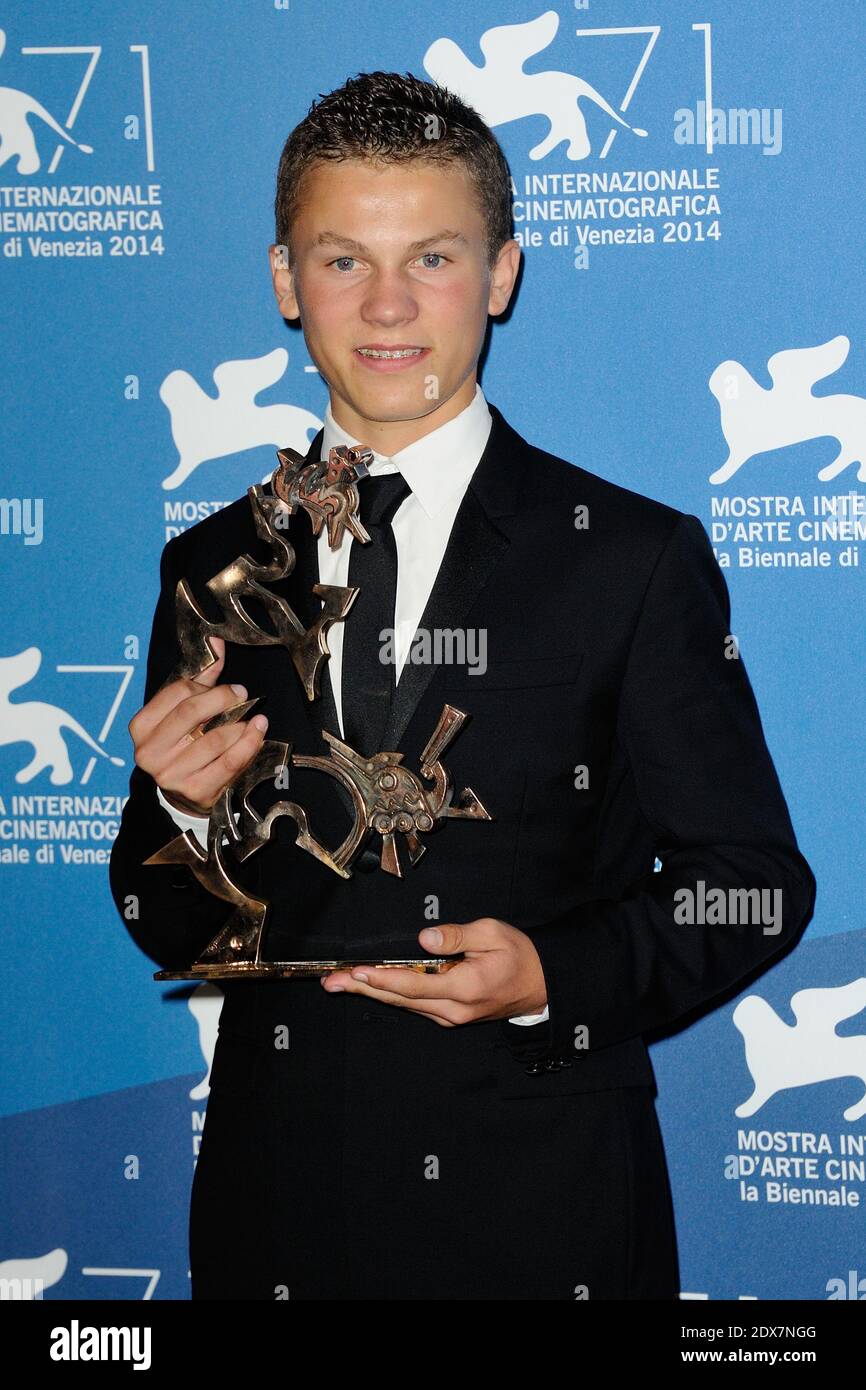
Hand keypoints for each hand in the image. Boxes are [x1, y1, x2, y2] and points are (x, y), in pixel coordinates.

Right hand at [128, 636, 268, 813]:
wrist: (181, 797)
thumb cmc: (182, 746)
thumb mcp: (181, 713)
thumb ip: (198, 680)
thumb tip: (216, 643)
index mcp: (142, 726)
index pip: (177, 692)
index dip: (208, 686)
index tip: (231, 688)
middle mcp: (150, 752)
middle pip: (191, 712)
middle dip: (223, 700)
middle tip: (243, 696)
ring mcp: (170, 774)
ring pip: (214, 738)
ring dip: (241, 725)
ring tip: (255, 718)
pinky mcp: (195, 791)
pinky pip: (229, 762)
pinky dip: (248, 744)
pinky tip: (258, 733)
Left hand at [321, 917, 547, 1026]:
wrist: (540, 985)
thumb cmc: (518, 954)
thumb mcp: (492, 932)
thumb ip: (456, 936)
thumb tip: (424, 939)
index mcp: (465, 987)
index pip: (414, 984)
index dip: (382, 979)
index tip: (357, 972)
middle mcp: (454, 1009)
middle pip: (400, 999)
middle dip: (363, 989)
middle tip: (331, 982)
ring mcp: (451, 1016)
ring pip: (404, 1004)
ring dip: (372, 993)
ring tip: (341, 982)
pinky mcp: (450, 1016)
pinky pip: (415, 1005)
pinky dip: (392, 995)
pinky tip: (371, 986)